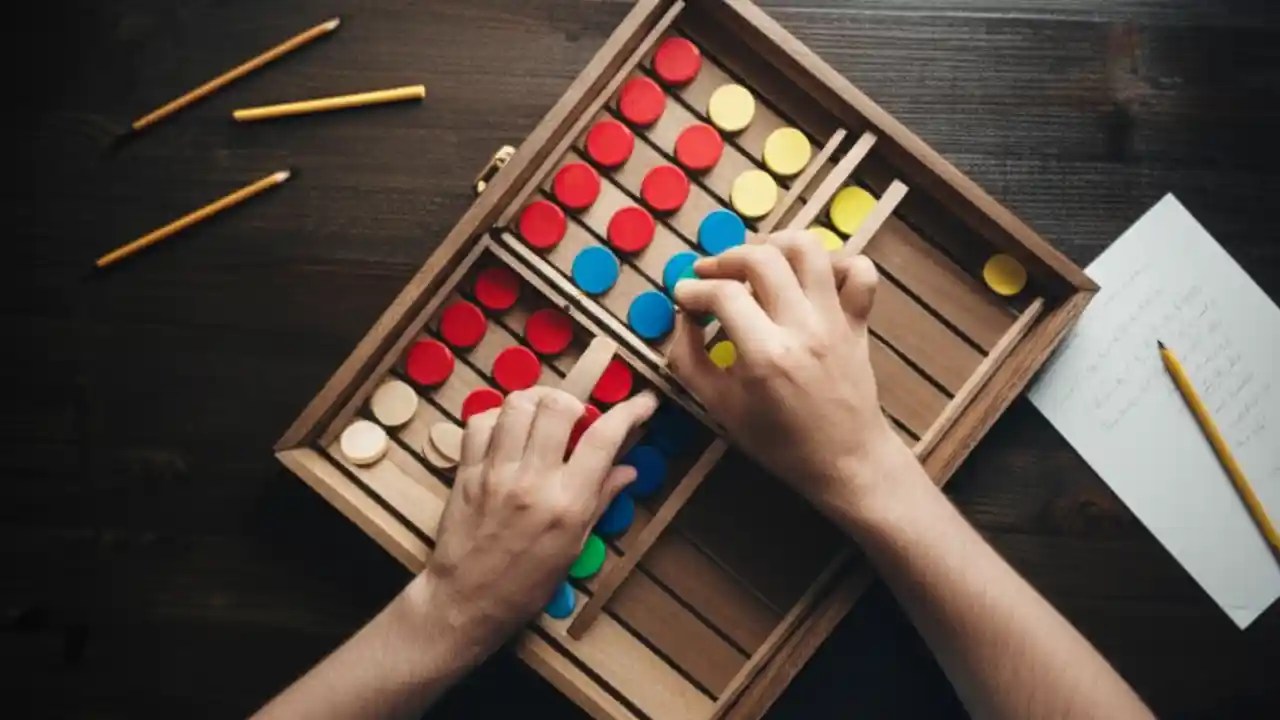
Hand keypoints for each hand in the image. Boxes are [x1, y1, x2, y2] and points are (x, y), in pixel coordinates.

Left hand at [417, 386, 656, 656]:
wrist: (466, 603)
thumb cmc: (527, 584)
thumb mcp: (574, 547)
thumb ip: (600, 499)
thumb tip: (629, 468)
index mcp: (568, 503)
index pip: (604, 439)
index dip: (630, 411)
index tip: (644, 402)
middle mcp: (533, 480)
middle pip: (557, 406)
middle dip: (574, 402)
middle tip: (576, 418)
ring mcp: (496, 472)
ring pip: (517, 404)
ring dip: (536, 402)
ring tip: (543, 418)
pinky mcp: (466, 472)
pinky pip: (479, 422)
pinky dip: (497, 417)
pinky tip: (507, 432)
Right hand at [669, 230, 907, 518]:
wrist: (845, 461)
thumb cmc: (778, 441)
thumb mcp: (720, 408)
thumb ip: (689, 359)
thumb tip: (682, 315)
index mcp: (766, 355)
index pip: (723, 295)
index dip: (693, 289)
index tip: (683, 295)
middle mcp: (803, 328)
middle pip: (762, 259)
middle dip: (725, 257)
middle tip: (709, 273)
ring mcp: (837, 320)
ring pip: (809, 250)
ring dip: (775, 244)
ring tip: (755, 259)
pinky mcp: (860, 320)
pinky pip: (859, 271)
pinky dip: (835, 262)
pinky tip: (809, 276)